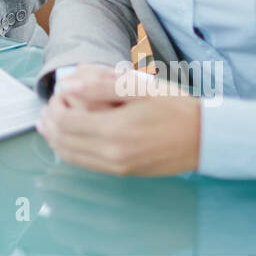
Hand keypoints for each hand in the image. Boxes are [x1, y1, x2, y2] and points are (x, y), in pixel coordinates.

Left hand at [37, 70, 199, 176]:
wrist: (204, 138)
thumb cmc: (175, 107)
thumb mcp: (139, 87)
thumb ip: (101, 84)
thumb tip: (68, 83)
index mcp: (115, 129)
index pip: (65, 120)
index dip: (54, 106)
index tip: (58, 92)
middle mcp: (112, 153)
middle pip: (63, 140)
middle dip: (50, 122)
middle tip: (50, 106)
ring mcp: (117, 166)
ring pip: (70, 155)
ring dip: (56, 138)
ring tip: (51, 121)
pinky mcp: (122, 172)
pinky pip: (85, 164)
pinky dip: (70, 150)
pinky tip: (70, 137)